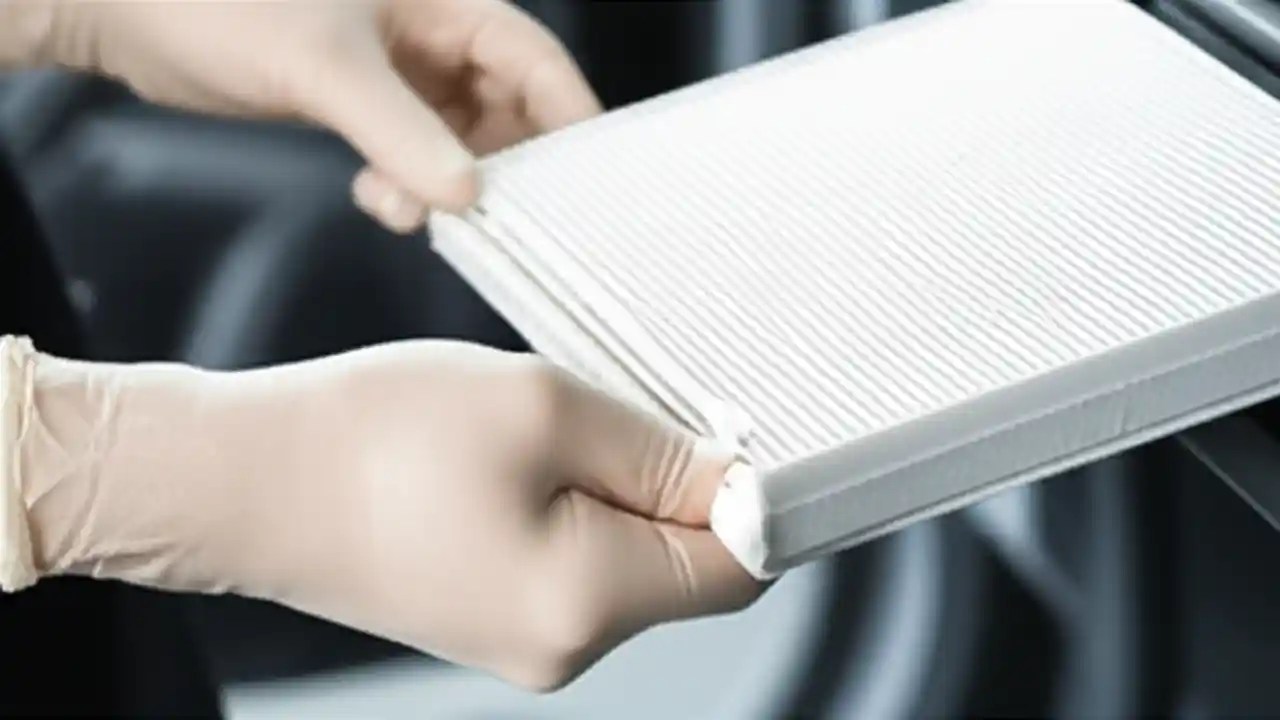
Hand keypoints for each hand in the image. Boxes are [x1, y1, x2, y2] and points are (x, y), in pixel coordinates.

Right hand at [18, 340, 758, 689]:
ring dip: (624, 486)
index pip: (737, 566)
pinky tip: (528, 455)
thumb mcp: (544, 405)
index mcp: (588, 602)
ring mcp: (526, 642)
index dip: (764, 496)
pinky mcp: (494, 618)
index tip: (758, 431)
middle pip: (685, 568)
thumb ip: (658, 449)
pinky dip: (580, 505)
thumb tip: (734, 477)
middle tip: (630, 403)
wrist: (247, 478)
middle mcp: (565, 646)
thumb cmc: (379, 437)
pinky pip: (577, 563)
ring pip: (630, 560)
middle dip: (682, 482)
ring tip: (555, 424)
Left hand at [39, 0, 601, 230]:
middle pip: (509, 107)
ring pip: (460, 140)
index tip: (582, 183)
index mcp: (444, 2)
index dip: (566, 118)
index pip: (534, 60)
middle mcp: (430, 35)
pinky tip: (377, 198)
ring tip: (412, 209)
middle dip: (504, 166)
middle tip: (494, 217)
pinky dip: (408, 186)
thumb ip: (399, 131)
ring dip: (448, 185)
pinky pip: (414, 155)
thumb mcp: (323, 67)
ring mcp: (398, 71)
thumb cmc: (219, 1)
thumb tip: (467, 195)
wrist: (124, 7)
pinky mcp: (361, 104)